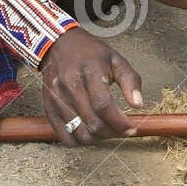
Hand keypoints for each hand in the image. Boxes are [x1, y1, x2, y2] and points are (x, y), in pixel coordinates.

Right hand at [37, 28, 143, 146]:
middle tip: (119, 130)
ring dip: (96, 139)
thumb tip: (138, 104)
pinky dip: (78, 141)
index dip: (119, 123)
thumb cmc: (91, 53)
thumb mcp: (116, 59)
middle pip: (91, 122)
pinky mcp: (48, 106)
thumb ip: (130, 81)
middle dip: (110, 132)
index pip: (103, 105)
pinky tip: (88, 134)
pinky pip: (62, 135)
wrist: (59, 44)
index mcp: (89, 71)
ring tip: (105, 131)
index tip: (131, 129)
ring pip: (78, 132)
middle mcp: (70, 85)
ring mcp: (56, 97)